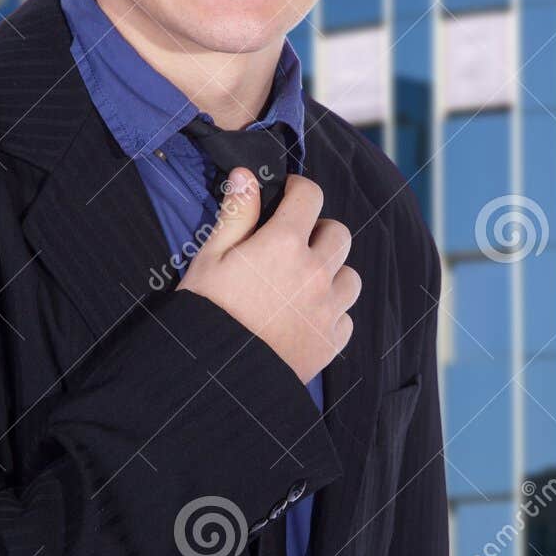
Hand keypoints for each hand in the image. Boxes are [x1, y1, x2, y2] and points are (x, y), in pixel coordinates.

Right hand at [177, 169, 359, 383]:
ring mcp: (328, 308)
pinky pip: (347, 317)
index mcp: (284, 244)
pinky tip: (307, 318)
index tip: (289, 196)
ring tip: (302, 284)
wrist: (213, 379)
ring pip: (350, 276)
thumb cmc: (205, 314)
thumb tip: (246, 176)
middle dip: (318, 233)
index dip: (299, 190)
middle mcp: (315, 272)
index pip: (310, 196)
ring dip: (332, 273)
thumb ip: (235, 214)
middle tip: (292, 246)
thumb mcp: (209, 258)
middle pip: (338, 234)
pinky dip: (333, 314)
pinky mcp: (331, 342)